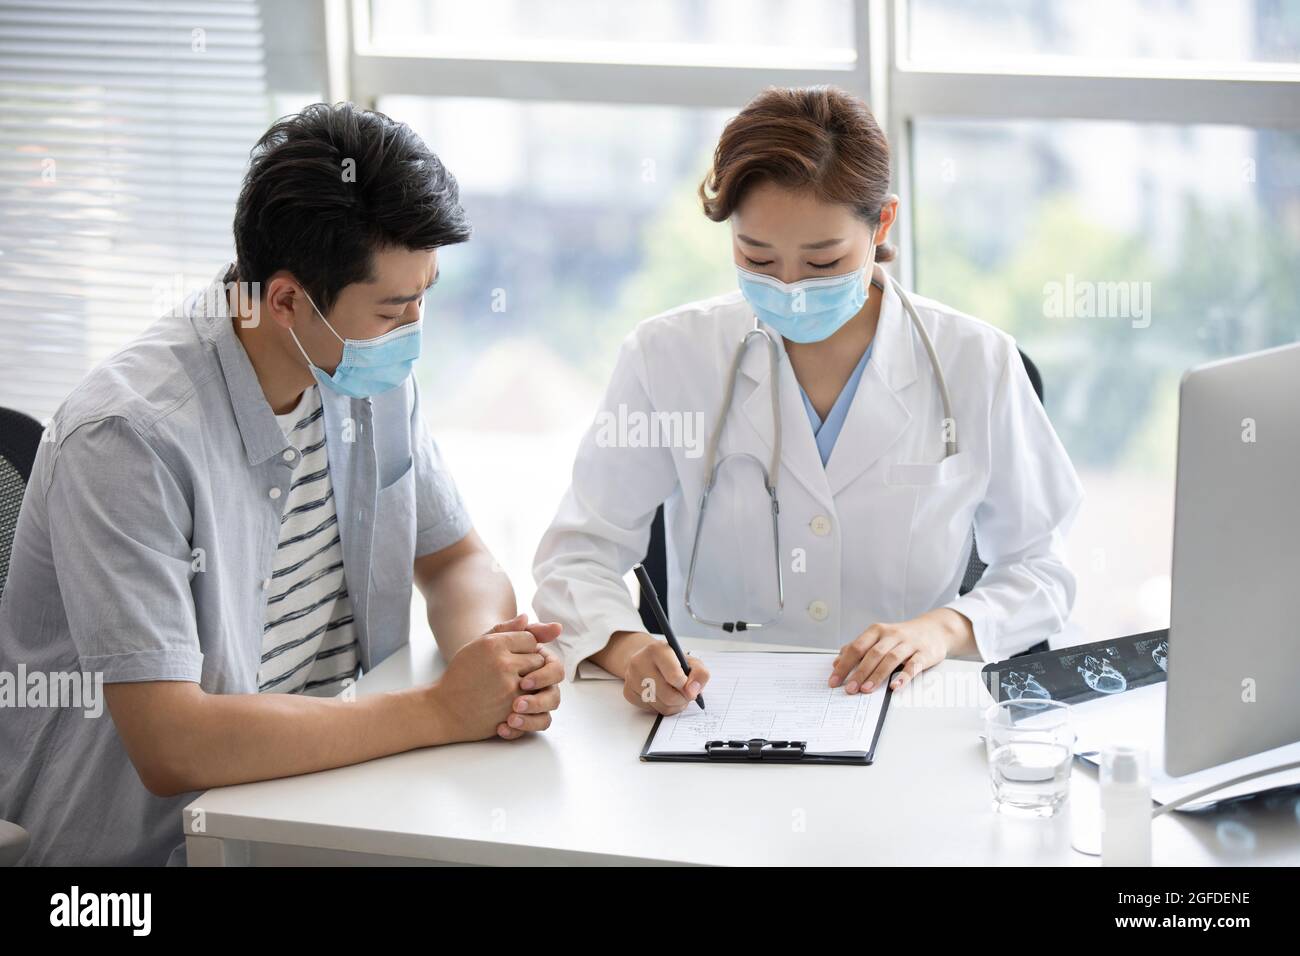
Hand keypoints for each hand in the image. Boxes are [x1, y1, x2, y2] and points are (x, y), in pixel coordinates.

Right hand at [430, 614, 560, 742]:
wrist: (445, 710)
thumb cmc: (462, 674)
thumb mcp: (477, 645)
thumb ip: (504, 629)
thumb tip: (526, 616)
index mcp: (494, 644)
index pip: (530, 639)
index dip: (523, 649)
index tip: (512, 656)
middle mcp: (504, 663)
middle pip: (538, 659)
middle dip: (528, 666)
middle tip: (511, 673)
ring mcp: (510, 687)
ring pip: (539, 679)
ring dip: (530, 682)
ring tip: (511, 685)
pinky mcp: (513, 708)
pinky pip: (535, 698)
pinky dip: (528, 699)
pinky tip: (512, 699)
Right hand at [621, 634, 710, 715]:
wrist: (647, 659)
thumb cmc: (672, 661)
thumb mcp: (690, 661)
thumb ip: (700, 674)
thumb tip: (693, 691)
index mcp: (657, 650)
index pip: (675, 676)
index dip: (687, 687)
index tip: (691, 689)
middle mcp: (640, 662)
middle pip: (668, 695)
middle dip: (682, 699)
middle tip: (686, 695)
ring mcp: (631, 678)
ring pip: (661, 706)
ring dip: (674, 705)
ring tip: (676, 696)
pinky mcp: (628, 692)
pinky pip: (651, 710)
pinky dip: (662, 707)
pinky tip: (663, 697)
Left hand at [829, 609, 972, 693]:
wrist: (935, 629)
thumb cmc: (901, 637)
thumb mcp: (879, 638)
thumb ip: (858, 649)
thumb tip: (837, 663)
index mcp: (877, 631)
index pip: (857, 647)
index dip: (844, 665)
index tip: (834, 681)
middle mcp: (892, 635)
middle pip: (873, 654)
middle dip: (859, 673)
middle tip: (849, 689)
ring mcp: (909, 644)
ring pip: (891, 659)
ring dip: (877, 675)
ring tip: (866, 690)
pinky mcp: (925, 654)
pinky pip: (913, 665)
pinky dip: (904, 676)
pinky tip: (894, 687)